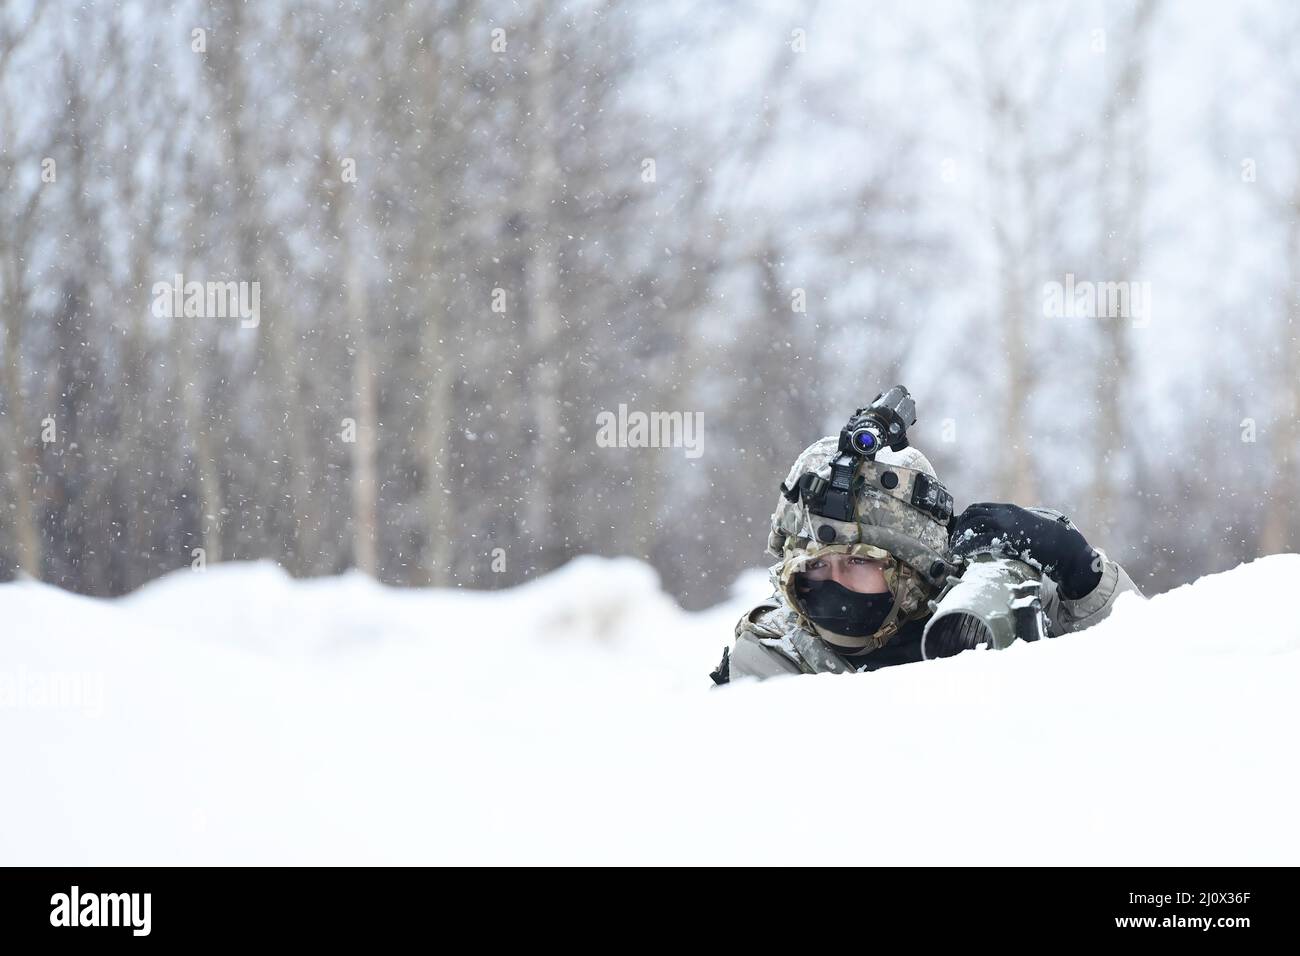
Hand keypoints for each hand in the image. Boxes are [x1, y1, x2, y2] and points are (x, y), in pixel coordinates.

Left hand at [948, 502, 1101, 599]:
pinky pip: (981, 541)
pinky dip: (967, 547)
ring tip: (954, 550)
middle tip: (953, 543)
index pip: (977, 508)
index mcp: (1008, 510)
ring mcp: (1006, 524)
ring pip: (973, 525)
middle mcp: (1005, 514)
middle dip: (958, 528)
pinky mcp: (1008, 538)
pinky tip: (961, 555)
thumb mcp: (1024, 528)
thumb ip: (1009, 529)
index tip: (957, 532)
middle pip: (971, 514)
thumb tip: (995, 540)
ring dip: (960, 538)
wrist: (1064, 547)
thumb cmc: (1045, 542)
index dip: (963, 519)